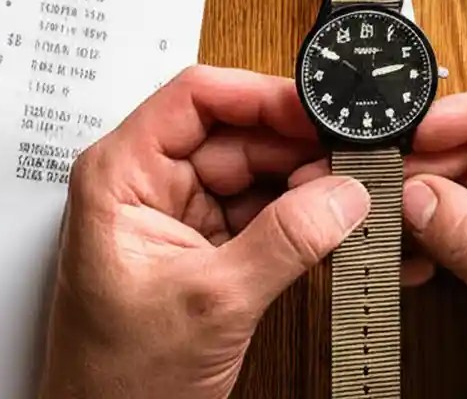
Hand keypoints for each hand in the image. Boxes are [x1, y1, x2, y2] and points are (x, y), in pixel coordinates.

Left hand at [39, 66, 369, 398]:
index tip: (316, 109)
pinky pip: (265, 215)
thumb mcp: (210, 303)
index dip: (261, 96)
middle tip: (353, 163)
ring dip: (308, 185)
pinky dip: (303, 220)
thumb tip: (341, 194)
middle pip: (238, 134)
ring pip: (259, 174)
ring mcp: (181, 218)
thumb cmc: (113, 381)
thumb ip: (284, 241)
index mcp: (122, 176)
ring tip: (352, 197)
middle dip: (299, 147)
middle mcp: (149, 187)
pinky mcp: (208, 251)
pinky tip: (335, 226)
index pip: (196, 99)